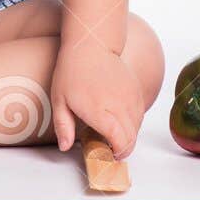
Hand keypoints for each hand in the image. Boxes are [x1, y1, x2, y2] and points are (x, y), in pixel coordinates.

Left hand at [50, 40, 145, 159]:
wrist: (91, 44)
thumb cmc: (72, 72)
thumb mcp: (59, 100)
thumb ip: (64, 126)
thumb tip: (66, 147)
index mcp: (99, 110)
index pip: (120, 140)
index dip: (118, 152)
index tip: (109, 155)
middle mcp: (119, 105)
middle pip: (131, 138)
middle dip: (123, 149)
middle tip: (110, 150)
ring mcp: (130, 97)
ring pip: (137, 127)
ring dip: (129, 136)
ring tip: (113, 135)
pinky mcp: (136, 90)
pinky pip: (140, 114)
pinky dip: (134, 123)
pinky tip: (120, 121)